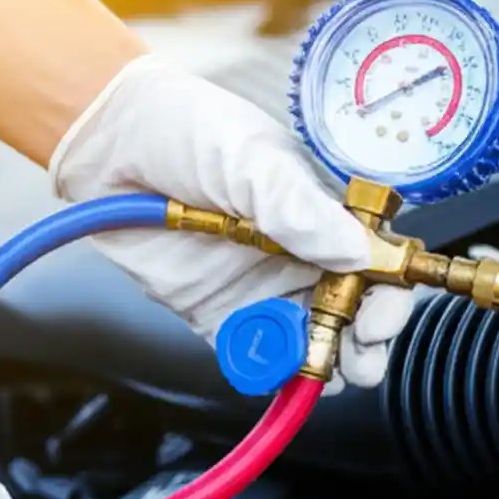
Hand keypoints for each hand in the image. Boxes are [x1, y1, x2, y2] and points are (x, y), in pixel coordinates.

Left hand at [48, 55, 415, 391]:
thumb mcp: (251, 157)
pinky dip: (271, 370)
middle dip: (366, 340)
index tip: (382, 312)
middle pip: (352, 311)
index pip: (375, 262)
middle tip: (362, 349)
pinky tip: (275, 365)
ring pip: (313, 342)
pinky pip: (255, 356)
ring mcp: (261, 288)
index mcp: (321, 213)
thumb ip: (299, 208)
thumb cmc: (188, 129)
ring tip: (329, 367)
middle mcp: (300, 255)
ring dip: (328, 361)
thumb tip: (354, 251)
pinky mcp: (219, 315)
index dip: (388, 293)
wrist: (111, 144)